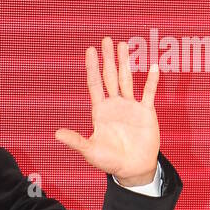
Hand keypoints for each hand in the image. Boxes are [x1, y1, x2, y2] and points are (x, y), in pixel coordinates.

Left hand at [55, 38, 159, 185]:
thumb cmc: (109, 161)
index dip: (92, 67)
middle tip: (106, 40)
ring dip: (125, 63)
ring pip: (127, 79)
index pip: (95, 84)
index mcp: (100, 111)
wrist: (132, 169)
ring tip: (123, 45)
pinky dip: (151, 81)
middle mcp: (115, 105)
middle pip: (110, 77)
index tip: (90, 50)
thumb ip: (76, 141)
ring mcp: (131, 106)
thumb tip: (56, 134)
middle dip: (108, 59)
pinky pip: (149, 93)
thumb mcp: (90, 150)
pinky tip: (152, 67)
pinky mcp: (146, 112)